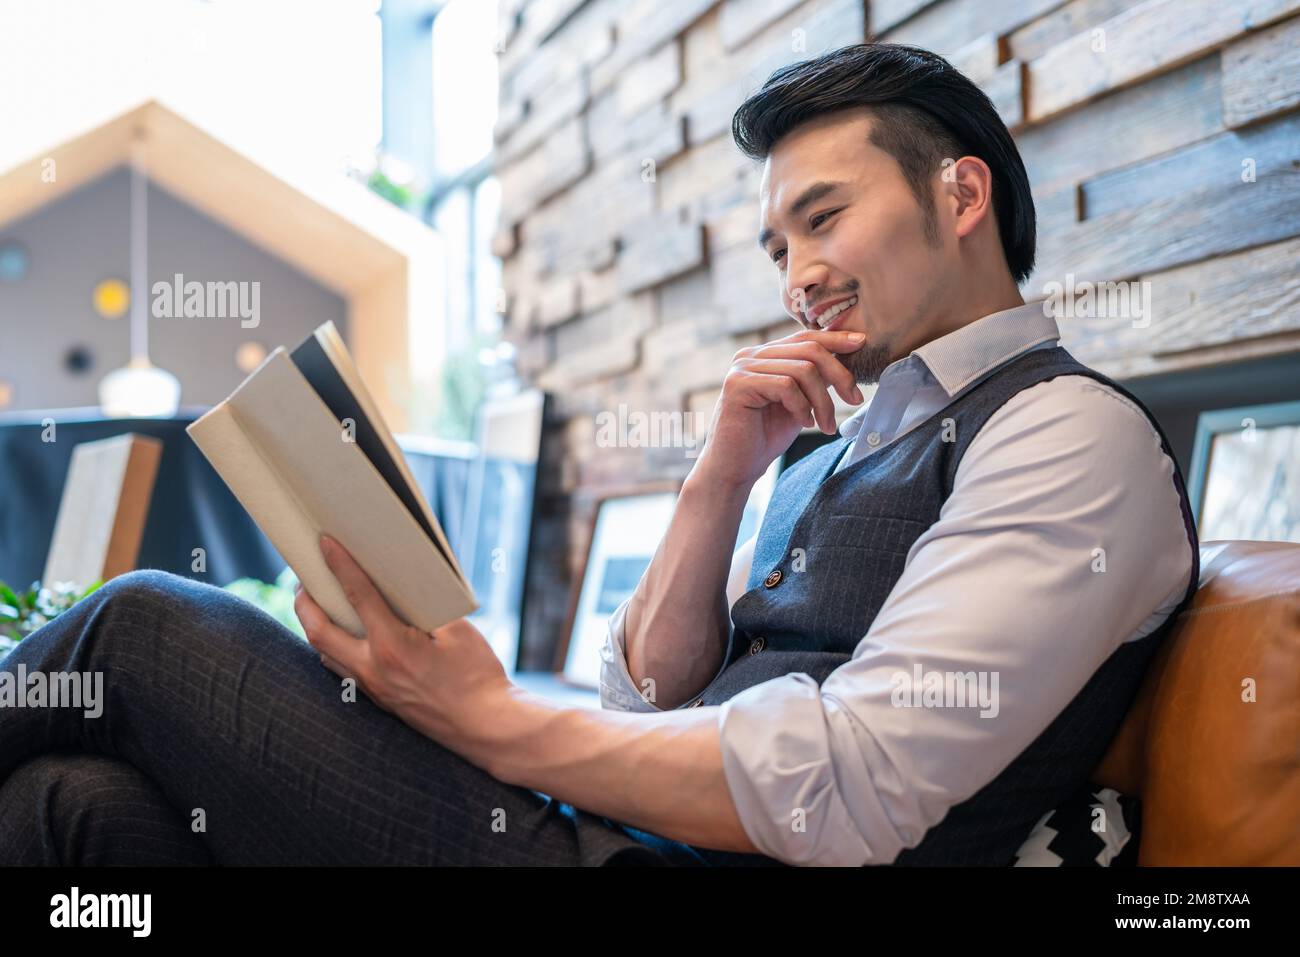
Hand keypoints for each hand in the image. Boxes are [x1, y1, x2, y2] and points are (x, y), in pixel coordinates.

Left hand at [294, 534, 510, 746]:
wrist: (486, 725)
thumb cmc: (478, 676)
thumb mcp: (458, 632)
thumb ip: (426, 610)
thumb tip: (404, 592)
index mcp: (392, 646)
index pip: (357, 595)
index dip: (339, 565)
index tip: (325, 543)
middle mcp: (373, 669)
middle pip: (319, 631)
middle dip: (304, 602)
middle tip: (304, 579)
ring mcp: (373, 688)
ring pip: (325, 654)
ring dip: (315, 627)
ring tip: (318, 604)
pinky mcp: (380, 700)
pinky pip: (342, 670)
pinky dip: (333, 649)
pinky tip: (343, 637)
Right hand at [693, 329, 865, 488]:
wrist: (735, 468)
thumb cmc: (765, 438)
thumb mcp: (799, 402)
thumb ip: (814, 379)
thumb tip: (846, 356)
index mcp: (764, 355)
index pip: (805, 337)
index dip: (836, 338)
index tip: (862, 343)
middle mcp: (750, 355)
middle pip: (810, 349)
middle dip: (839, 375)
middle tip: (854, 400)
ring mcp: (742, 368)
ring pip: (802, 370)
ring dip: (822, 401)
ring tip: (825, 425)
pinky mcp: (738, 385)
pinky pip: (786, 386)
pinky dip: (802, 407)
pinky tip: (803, 423)